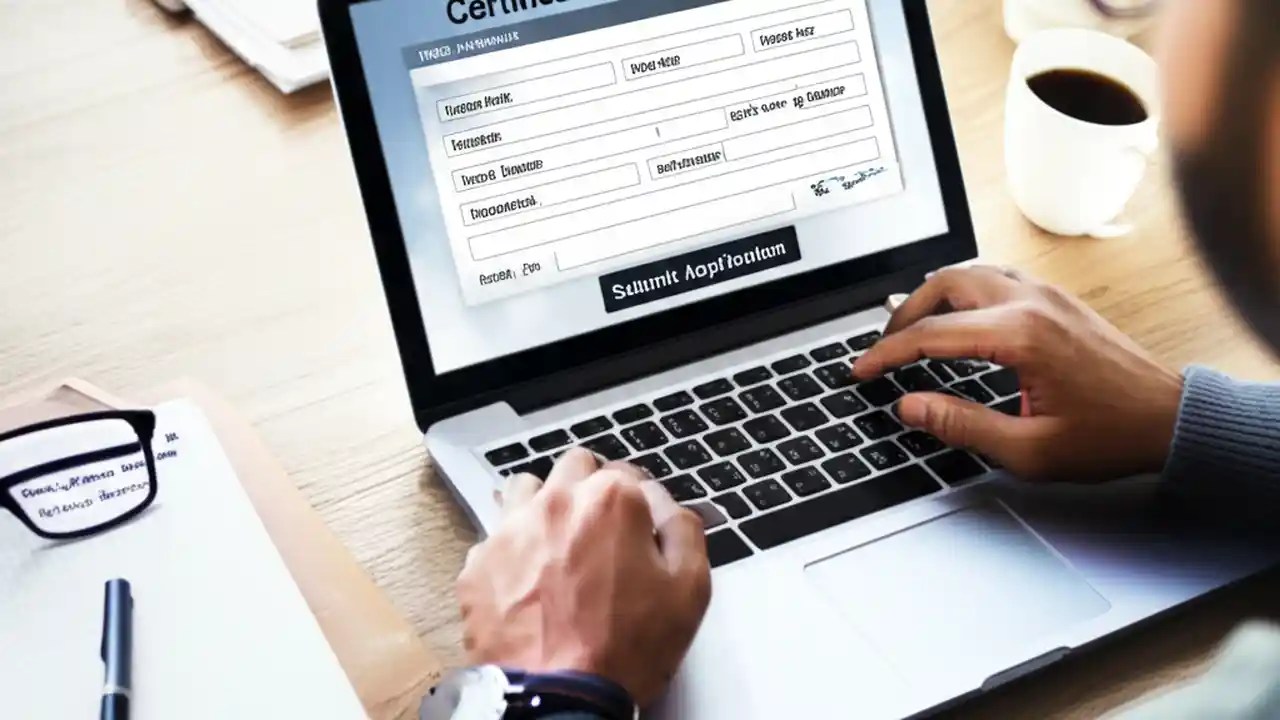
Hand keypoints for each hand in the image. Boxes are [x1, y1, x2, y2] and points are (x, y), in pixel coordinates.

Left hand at [456, 448, 710, 705]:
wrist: (558, 698)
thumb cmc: (623, 649)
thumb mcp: (689, 590)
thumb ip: (684, 531)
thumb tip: (669, 506)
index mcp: (612, 500)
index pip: (629, 473)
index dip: (639, 502)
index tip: (640, 528)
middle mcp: (556, 503)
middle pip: (574, 468)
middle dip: (590, 489)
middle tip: (602, 530)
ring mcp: (510, 530)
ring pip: (526, 488)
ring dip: (544, 504)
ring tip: (559, 544)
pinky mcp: (479, 564)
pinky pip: (493, 537)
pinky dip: (511, 549)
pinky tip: (527, 578)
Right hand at [852, 267, 1184, 481]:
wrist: (1170, 420)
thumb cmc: (1110, 436)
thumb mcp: (1028, 449)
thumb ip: (961, 425)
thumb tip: (910, 406)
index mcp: (1020, 336)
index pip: (931, 335)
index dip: (886, 354)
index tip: (862, 371)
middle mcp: (1031, 303)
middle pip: (943, 285)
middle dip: (902, 315)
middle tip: (882, 349)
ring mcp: (1046, 295)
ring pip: (968, 272)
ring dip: (932, 297)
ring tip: (910, 330)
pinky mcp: (1056, 300)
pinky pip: (995, 277)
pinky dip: (962, 292)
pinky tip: (955, 317)